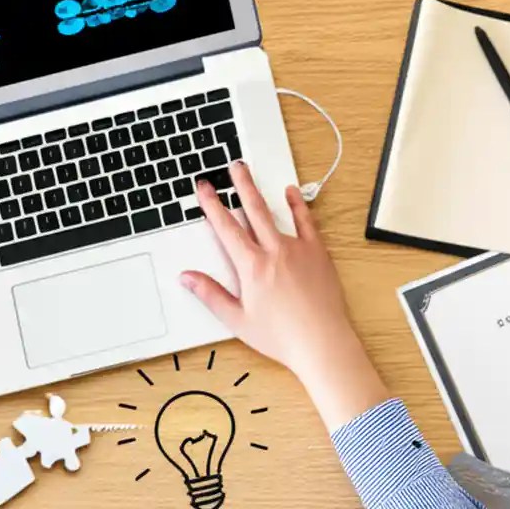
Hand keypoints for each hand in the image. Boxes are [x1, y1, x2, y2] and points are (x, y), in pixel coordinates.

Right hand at [179, 162, 388, 429]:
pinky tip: (291, 193)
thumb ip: (210, 294)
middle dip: (239, 185)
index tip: (204, 188)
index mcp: (251, 267)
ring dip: (261, 191)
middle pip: (252, 210)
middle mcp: (274, 251)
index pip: (226, 228)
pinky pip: (306, 222)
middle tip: (232, 166)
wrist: (322, 342)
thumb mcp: (237, 319)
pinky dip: (298, 205)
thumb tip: (187, 277)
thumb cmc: (281, 336)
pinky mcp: (317, 253)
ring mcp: (297, 249)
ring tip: (251, 174)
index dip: (212, 205)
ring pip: (275, 212)